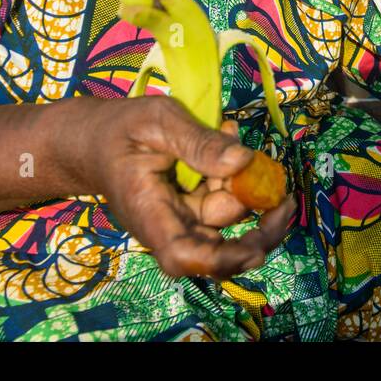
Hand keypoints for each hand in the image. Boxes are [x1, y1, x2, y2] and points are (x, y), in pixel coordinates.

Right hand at [76, 95, 294, 278]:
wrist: (94, 139)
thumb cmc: (119, 129)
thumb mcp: (157, 121)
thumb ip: (197, 142)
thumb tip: (242, 162)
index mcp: (149, 215)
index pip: (183, 256)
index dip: (222, 259)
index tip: (257, 246)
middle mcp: (168, 226)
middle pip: (219, 250)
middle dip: (259, 228)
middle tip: (286, 198)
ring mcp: (182, 218)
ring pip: (228, 219)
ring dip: (248, 189)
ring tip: (237, 141)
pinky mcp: (193, 205)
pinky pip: (225, 199)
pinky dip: (236, 176)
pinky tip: (229, 141)